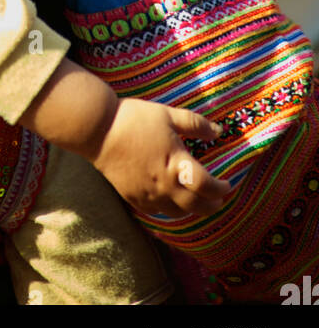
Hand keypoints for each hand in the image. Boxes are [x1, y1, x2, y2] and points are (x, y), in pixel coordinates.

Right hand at [88, 96, 231, 218]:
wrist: (99, 131)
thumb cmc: (134, 119)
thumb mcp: (167, 115)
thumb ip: (195, 124)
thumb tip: (218, 131)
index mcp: (176, 163)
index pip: (207, 186)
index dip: (221, 189)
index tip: (228, 185)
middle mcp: (165, 184)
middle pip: (196, 205)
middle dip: (212, 205)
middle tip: (218, 200)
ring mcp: (148, 194)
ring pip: (178, 212)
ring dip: (192, 209)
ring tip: (198, 202)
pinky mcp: (134, 197)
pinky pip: (157, 212)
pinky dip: (170, 210)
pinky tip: (172, 202)